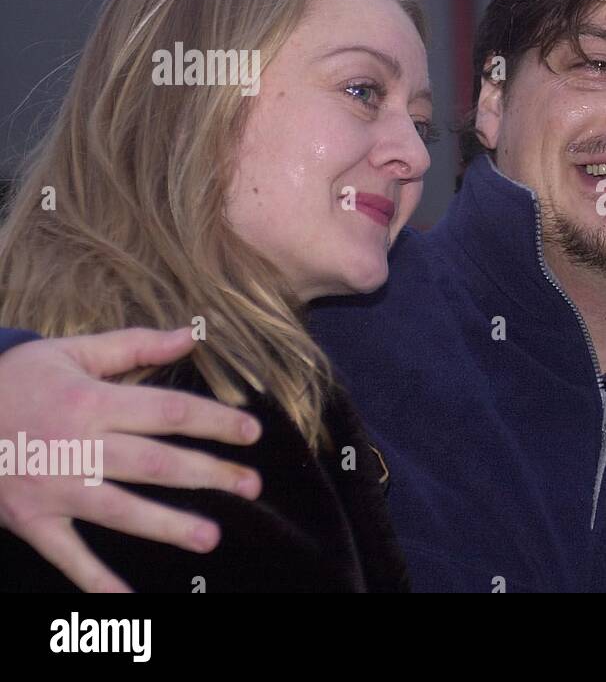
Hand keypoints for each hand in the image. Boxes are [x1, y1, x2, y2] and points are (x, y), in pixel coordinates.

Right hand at [0, 327, 262, 591]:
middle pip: (156, 463)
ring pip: (121, 511)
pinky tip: (127, 600)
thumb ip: (135, 346)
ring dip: (169, 526)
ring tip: (211, 537)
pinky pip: (67, 555)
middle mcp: (77, 447)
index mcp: (92, 403)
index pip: (168, 412)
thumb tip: (192, 335)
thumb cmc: (15, 379)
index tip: (251, 432)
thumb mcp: (71, 352)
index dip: (214, 422)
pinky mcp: (30, 519)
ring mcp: (54, 488)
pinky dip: (95, 580)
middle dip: (209, 475)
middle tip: (251, 486)